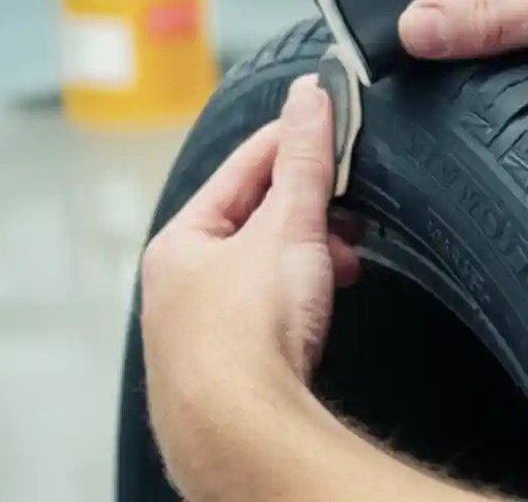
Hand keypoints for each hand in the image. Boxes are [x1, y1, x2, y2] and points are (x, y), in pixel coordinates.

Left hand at [140, 76, 360, 493]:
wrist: (240, 430)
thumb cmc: (246, 334)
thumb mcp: (288, 227)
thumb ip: (304, 160)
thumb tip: (309, 98)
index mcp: (180, 242)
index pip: (242, 168)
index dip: (291, 140)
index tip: (328, 117)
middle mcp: (180, 284)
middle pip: (256, 221)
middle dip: (310, 213)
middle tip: (348, 211)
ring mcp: (201, 329)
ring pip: (265, 269)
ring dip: (311, 257)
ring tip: (343, 265)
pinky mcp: (229, 366)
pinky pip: (271, 311)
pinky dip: (302, 298)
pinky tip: (323, 307)